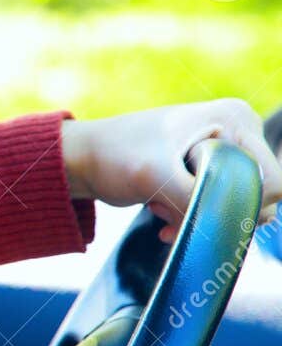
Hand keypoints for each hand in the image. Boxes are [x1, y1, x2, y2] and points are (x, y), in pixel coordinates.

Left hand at [61, 99, 281, 241]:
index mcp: (235, 120)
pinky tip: (158, 214)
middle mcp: (237, 132)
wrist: (82, 160)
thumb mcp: (157, 178)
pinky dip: (189, 218)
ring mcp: (224, 153)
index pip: (273, 180)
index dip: (242, 204)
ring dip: (195, 216)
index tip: (195, 204)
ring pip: (235, 207)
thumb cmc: (115, 157)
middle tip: (167, 203)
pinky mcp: (208, 172)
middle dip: (212, 210)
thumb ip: (201, 201)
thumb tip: (231, 226)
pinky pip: (216, 208)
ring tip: (157, 205)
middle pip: (258, 196)